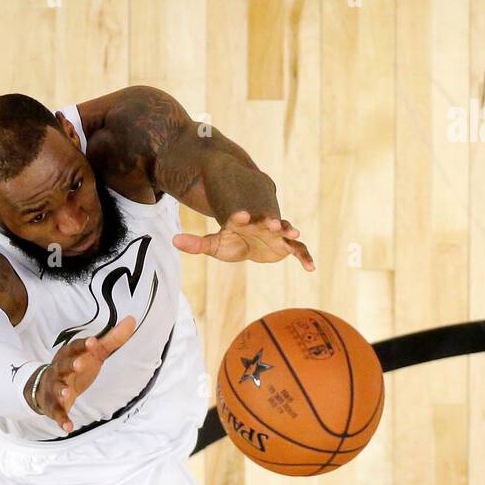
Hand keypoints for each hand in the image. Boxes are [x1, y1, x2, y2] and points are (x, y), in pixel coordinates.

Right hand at [32, 316, 137, 430]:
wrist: (44, 387)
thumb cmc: (74, 368)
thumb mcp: (92, 354)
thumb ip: (112, 340)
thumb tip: (132, 320)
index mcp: (69, 355)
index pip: (75, 347)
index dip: (83, 345)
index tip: (94, 341)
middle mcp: (59, 370)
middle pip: (63, 365)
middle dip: (71, 364)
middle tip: (81, 364)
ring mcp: (54, 388)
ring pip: (56, 389)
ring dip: (61, 391)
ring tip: (68, 393)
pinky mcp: (53, 406)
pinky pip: (57, 413)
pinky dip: (62, 420)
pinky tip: (68, 428)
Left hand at [173, 210, 314, 270]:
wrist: (251, 242)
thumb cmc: (232, 240)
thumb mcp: (215, 244)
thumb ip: (196, 244)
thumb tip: (173, 240)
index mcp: (244, 221)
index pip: (241, 217)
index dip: (240, 216)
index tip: (239, 215)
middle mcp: (262, 224)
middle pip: (268, 220)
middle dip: (271, 220)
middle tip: (274, 222)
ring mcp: (276, 233)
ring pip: (286, 231)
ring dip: (290, 232)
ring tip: (294, 234)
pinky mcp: (286, 246)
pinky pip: (298, 251)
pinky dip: (305, 258)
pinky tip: (311, 269)